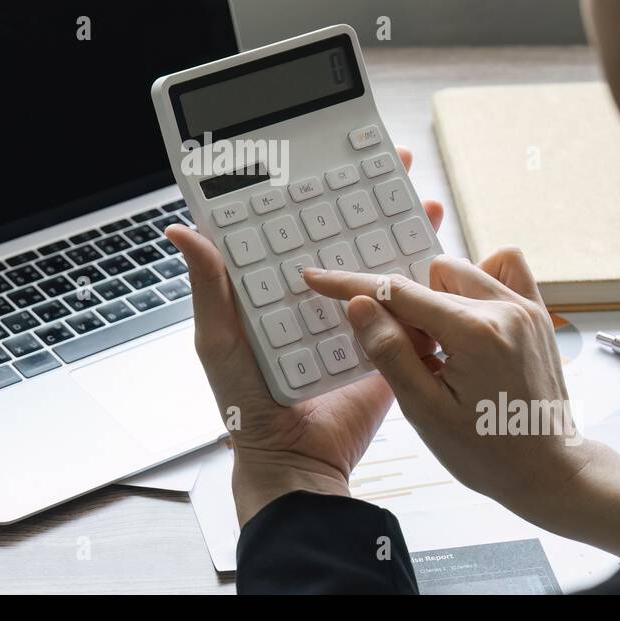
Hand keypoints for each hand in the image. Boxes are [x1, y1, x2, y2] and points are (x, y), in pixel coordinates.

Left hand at [165, 147, 443, 526]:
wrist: (295, 462)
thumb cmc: (245, 405)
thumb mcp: (219, 340)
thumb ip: (210, 286)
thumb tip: (182, 231)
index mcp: (274, 289)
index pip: (294, 228)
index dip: (311, 192)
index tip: (329, 158)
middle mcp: (314, 296)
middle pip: (344, 234)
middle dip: (369, 198)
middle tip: (390, 163)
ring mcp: (351, 318)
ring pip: (379, 262)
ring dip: (400, 228)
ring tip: (419, 198)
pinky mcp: (384, 344)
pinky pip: (407, 307)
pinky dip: (424, 280)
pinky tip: (437, 255)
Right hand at [305, 249, 619, 554]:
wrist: (550, 472)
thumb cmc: (487, 453)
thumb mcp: (425, 412)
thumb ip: (391, 352)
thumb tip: (359, 303)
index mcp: (474, 332)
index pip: (397, 292)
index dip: (351, 285)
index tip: (318, 278)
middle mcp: (504, 308)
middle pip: (428, 278)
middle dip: (407, 308)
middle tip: (415, 357)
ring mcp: (525, 307)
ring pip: (459, 272)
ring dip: (438, 297)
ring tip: (443, 350)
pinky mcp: (536, 313)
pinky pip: (502, 268)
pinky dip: (476, 284)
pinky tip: (468, 320)